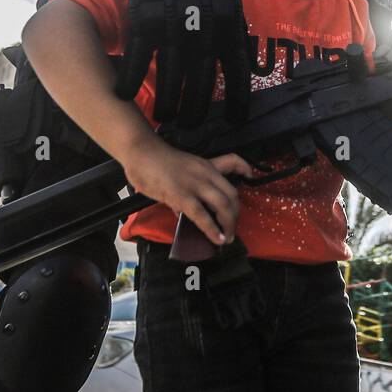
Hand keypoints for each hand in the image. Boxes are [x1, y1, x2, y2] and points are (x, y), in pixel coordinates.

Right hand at [118, 0, 252, 128]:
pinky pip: (137, 55)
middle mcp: (202, 28)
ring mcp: (171, 23)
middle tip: (190, 125)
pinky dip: (129, 77)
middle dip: (196, 109)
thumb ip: (233, 36)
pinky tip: (125, 94)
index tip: (236, 121)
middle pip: (200, 80)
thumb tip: (242, 70)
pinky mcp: (144, 16)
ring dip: (166, 102)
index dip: (237, 100)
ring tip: (165, 119)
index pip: (237, 71)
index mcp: (228, 25)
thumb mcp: (231, 3)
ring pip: (169, 74)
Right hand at [121, 137, 253, 244]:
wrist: (141, 153)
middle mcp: (205, 174)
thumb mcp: (179, 171)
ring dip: (229, 224)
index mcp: (205, 165)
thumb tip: (181, 212)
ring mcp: (195, 184)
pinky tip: (217, 238)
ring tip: (228, 237)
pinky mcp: (181, 195)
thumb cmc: (155, 162)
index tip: (250, 176)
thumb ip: (185, 190)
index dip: (245, 169)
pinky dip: (212, 229)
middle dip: (235, 214)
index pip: (232, 161)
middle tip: (232, 227)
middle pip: (232, 193)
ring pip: (223, 205)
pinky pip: (201, 215)